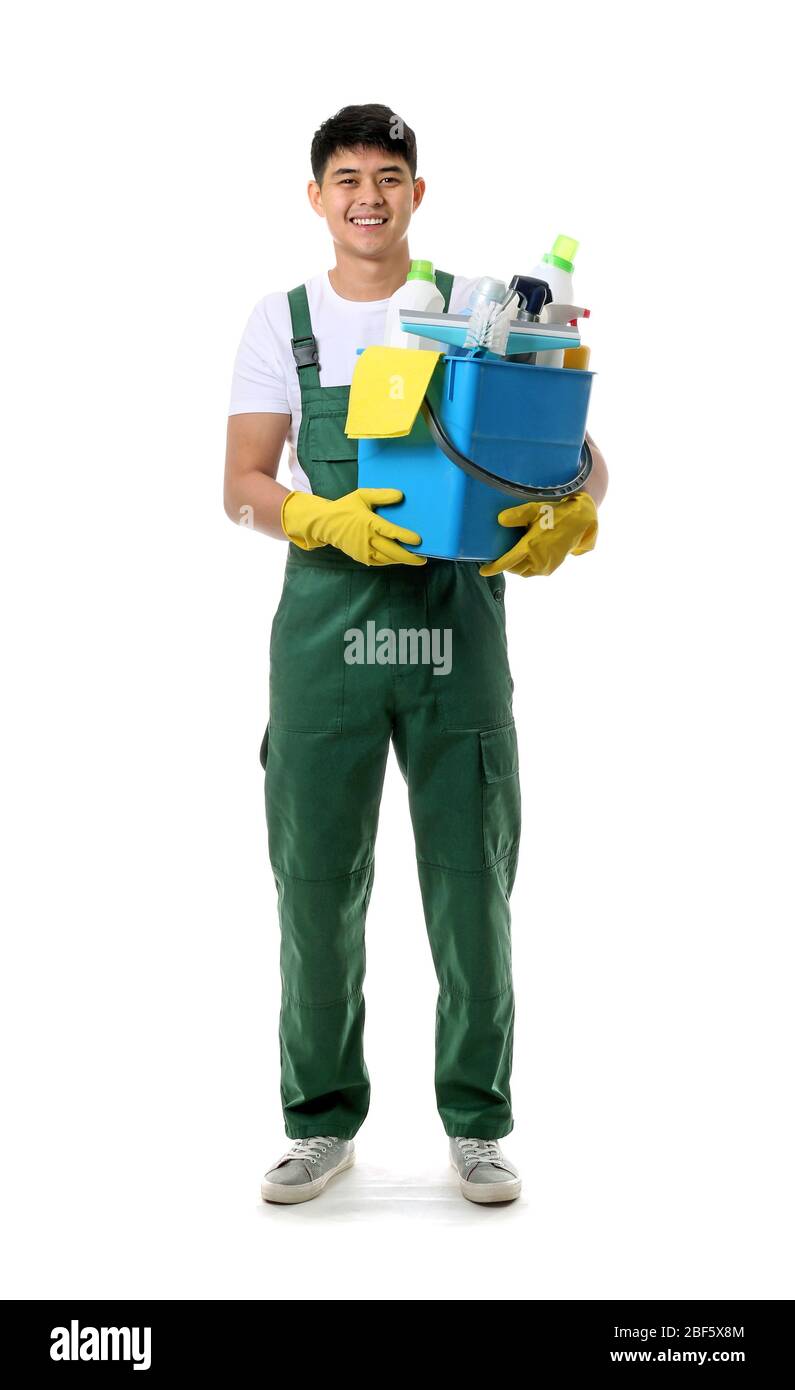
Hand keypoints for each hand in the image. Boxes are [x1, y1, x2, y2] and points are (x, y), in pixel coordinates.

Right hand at [281, 487, 426, 566]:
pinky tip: (400, 559)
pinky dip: (391, 561)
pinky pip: (380, 561)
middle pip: (392, 551)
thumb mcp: (362, 495)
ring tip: (416, 559)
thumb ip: (381, 495)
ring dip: (402, 560)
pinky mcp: (361, 557)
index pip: (389, 531)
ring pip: (387, 559)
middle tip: (423, 559)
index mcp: (368, 522)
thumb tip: (400, 495)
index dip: (404, 536)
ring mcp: (364, 550)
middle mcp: (367, 539)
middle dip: (409, 557)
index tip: (418, 540)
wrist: (326, 524)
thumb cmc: (346, 507)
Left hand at [479, 492, 597, 577]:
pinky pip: (534, 571)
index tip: (483, 571)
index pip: (507, 562)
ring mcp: (546, 565)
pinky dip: (527, 566)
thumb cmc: (556, 513)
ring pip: (524, 572)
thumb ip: (517, 515)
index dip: (494, 568)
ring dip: (517, 566)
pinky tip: (527, 556)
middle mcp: (538, 560)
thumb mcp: (535, 510)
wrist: (580, 522)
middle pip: (515, 568)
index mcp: (531, 547)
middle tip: (501, 555)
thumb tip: (500, 520)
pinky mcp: (552, 567)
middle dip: (507, 565)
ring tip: (514, 555)